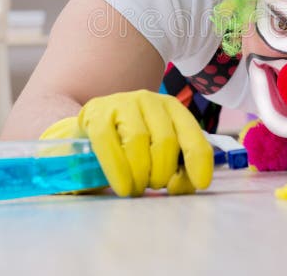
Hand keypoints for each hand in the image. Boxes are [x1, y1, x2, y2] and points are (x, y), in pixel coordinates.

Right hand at [41, 90, 213, 196]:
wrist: (86, 135)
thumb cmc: (128, 148)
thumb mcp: (157, 155)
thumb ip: (176, 171)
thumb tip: (180, 186)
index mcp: (172, 108)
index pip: (192, 133)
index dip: (198, 160)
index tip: (200, 184)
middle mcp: (150, 100)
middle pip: (166, 141)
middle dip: (162, 173)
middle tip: (152, 187)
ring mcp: (122, 102)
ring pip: (139, 141)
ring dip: (140, 174)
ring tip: (136, 187)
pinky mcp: (96, 113)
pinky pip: (108, 143)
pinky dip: (118, 170)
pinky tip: (122, 186)